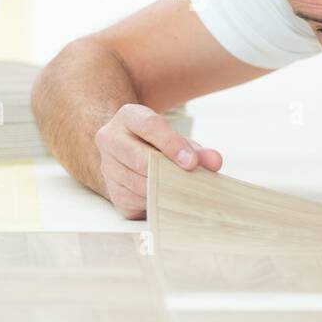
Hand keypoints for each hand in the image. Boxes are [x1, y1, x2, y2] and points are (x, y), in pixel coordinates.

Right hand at [93, 104, 221, 218]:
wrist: (130, 151)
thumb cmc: (158, 144)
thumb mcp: (178, 140)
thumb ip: (197, 149)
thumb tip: (214, 161)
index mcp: (129, 117)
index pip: (150, 126)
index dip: (172, 145)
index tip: (192, 162)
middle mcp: (111, 139)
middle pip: (140, 160)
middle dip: (170, 173)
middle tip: (193, 183)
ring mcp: (107, 167)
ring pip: (138, 184)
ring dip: (165, 191)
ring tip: (184, 191)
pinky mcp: (112, 192)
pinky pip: (136, 202)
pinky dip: (155, 204)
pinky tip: (168, 199)